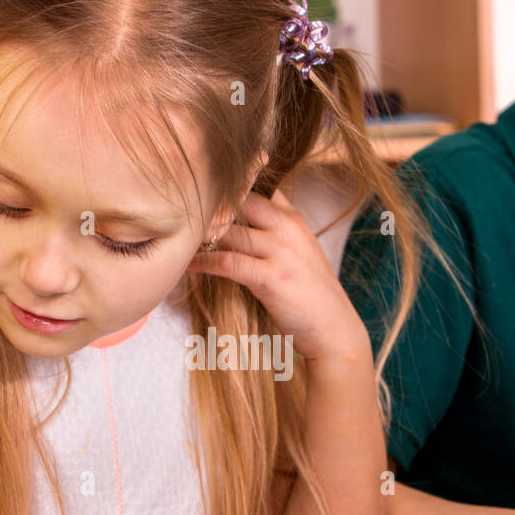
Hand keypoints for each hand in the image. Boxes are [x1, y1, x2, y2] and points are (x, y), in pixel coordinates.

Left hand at [188, 189, 370, 362]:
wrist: (334, 330)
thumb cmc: (311, 294)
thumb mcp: (298, 252)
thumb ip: (274, 231)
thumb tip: (235, 223)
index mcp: (293, 218)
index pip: (259, 185)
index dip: (231, 185)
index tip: (204, 190)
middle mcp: (287, 228)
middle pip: (240, 198)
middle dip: (211, 204)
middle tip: (184, 213)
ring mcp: (280, 251)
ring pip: (229, 229)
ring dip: (201, 234)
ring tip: (180, 238)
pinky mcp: (271, 277)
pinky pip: (226, 262)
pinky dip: (203, 262)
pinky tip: (189, 265)